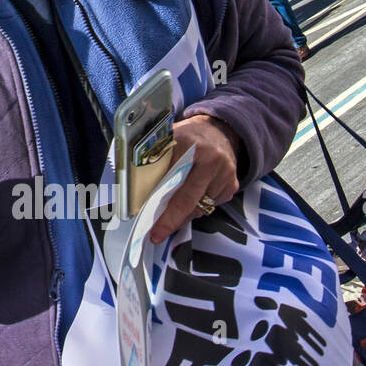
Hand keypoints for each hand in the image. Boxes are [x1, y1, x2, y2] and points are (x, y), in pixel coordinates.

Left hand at [148, 115, 241, 243]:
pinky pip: (211, 206)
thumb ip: (155, 158)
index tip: (148, 218)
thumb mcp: (168, 138)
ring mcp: (225, 174)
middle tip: (157, 234)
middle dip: (171, 220)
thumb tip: (134, 186)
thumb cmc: (188, 137)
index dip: (159, 198)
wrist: (220, 131)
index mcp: (189, 144)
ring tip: (168, 220)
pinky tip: (188, 206)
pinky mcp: (232, 185)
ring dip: (183, 216)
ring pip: (200, 207)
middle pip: (188, 198)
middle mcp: (211, 160)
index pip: (171, 177)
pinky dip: (197, 209)